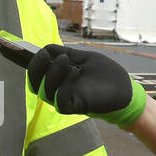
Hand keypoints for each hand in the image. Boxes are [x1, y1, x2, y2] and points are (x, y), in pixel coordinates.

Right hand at [27, 45, 146, 127]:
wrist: (123, 87)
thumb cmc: (104, 73)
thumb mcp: (83, 58)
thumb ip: (64, 53)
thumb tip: (45, 48)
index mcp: (58, 78)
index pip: (36, 74)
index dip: (32, 63)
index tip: (34, 50)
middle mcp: (57, 90)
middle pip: (34, 84)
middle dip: (36, 67)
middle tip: (45, 55)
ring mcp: (65, 99)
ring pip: (44, 92)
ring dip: (52, 73)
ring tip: (67, 61)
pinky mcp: (75, 107)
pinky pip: (59, 102)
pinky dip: (63, 86)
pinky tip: (74, 72)